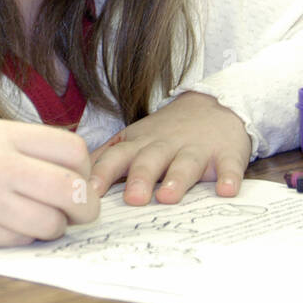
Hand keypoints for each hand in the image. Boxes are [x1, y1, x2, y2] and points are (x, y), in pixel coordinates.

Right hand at [0, 120, 99, 247]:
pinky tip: (9, 225)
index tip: (76, 176)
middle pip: (72, 190)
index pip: (73, 150)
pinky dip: (26, 237)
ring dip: (55, 225)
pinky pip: (23, 240)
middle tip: (78, 208)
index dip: (84, 168)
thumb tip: (78, 171)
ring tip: (38, 217)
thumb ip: (28, 147)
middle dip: (84, 204)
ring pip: (53, 223)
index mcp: (3, 135)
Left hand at [89, 91, 250, 205]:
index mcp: (140, 144)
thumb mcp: (134, 137)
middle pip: (149, 160)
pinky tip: (228, 192)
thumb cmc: (168, 131)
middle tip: (132, 198)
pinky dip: (230, 178)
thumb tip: (73, 176)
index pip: (116, 158)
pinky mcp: (226, 153)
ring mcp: (197, 148)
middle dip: (140, 178)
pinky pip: (229, 166)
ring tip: (169, 196)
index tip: (88, 193)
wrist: (218, 103)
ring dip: (177, 179)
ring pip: (185, 163)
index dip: (101, 174)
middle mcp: (166, 145)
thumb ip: (107, 157)